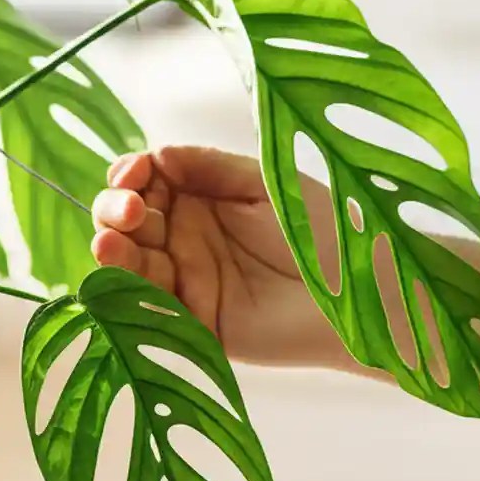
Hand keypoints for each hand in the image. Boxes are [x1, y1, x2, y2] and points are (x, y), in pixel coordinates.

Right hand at [92, 146, 344, 368]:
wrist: (368, 291)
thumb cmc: (329, 229)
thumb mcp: (266, 184)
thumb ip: (212, 168)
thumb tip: (158, 154)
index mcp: (204, 201)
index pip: (148, 184)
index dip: (132, 175)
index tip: (135, 172)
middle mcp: (189, 241)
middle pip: (129, 224)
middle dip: (116, 211)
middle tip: (130, 209)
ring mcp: (189, 284)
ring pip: (130, 266)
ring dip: (113, 251)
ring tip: (111, 242)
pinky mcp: (196, 326)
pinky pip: (152, 311)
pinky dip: (129, 294)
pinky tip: (121, 274)